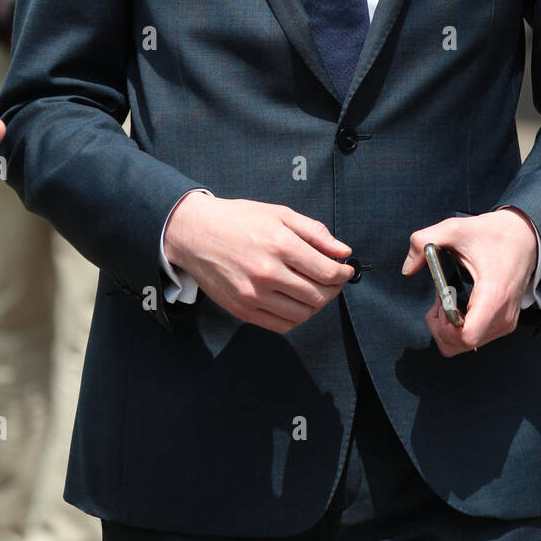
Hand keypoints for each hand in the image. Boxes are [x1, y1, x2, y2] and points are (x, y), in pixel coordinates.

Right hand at [163, 195, 354, 333]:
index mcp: (280, 244)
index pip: (326, 271)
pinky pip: (281, 325)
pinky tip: (296, 303)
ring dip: (316, 305)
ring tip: (315, 291)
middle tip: (333, 281)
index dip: (343, 274)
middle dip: (333, 289)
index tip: (345, 270)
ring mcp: (253, 294)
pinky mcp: (242, 309)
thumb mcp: (279, 214)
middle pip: (317, 295)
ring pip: (302, 314)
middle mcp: (267, 272)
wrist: (194, 233)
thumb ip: (314, 232)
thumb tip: (343, 252)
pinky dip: (296, 318)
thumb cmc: (238, 219)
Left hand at [402, 208, 537, 356]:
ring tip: (448, 300)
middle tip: (439, 300)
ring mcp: (506, 323)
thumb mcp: (454, 228)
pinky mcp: (505, 323)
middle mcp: (503, 316)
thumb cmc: (493, 233)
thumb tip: (407, 268)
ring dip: (449, 328)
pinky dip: (460, 328)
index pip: (466, 336)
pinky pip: (476, 339)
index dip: (443, 327)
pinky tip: (458, 304)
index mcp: (493, 296)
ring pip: (467, 346)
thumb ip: (423, 241)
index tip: (438, 304)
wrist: (525, 236)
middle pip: (462, 345)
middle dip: (440, 327)